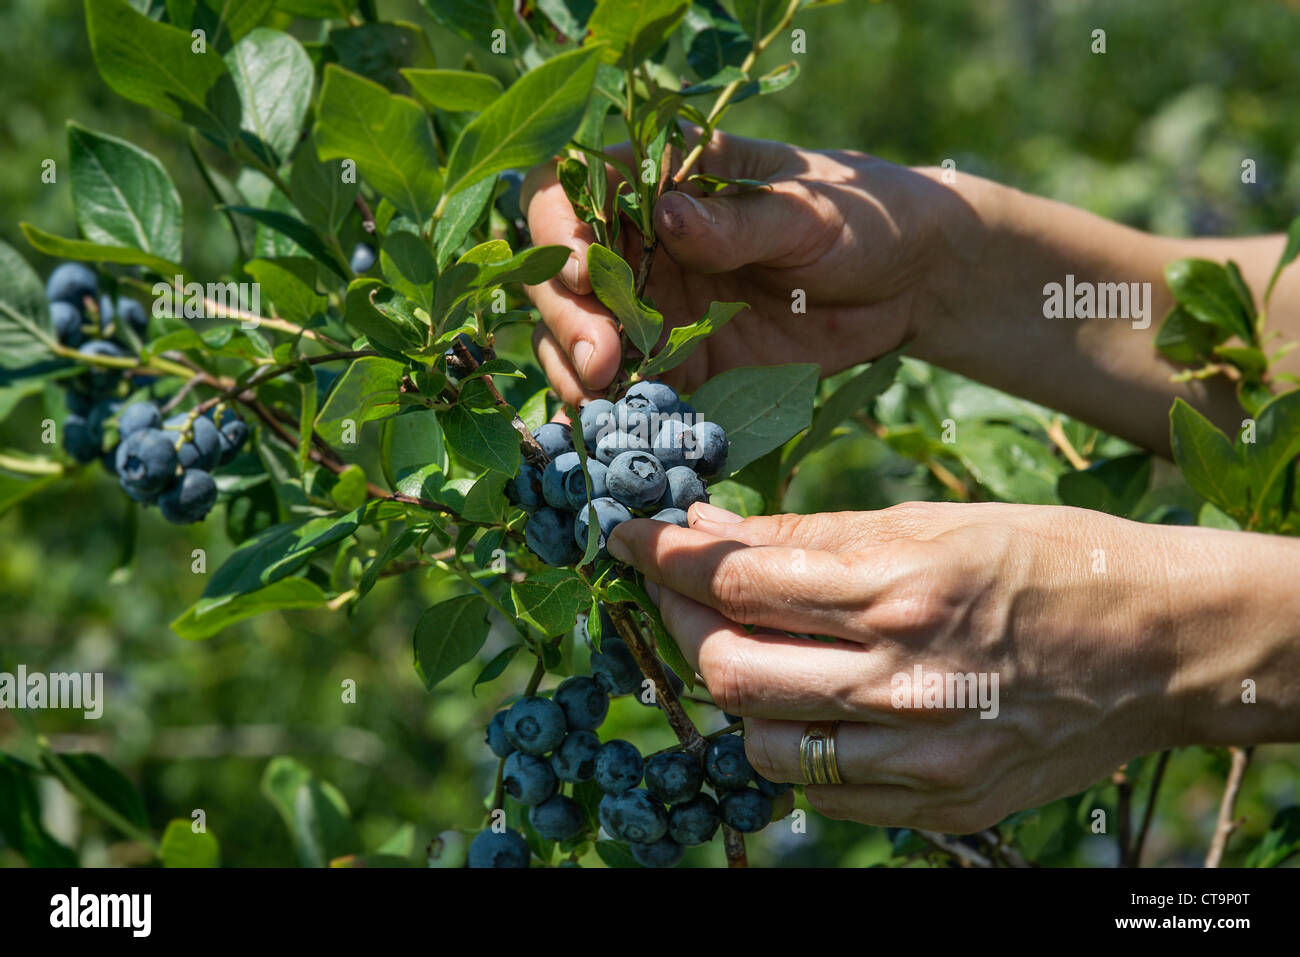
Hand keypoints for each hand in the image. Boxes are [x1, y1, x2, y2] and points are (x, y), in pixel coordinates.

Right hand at [522, 130, 967, 405]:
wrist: (912, 283)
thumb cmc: (865, 216)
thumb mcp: (808, 211)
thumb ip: (739, 222)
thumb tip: (668, 218)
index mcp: (662, 179)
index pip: (573, 187)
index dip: (559, 227)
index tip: (586, 271)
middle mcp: (642, 245)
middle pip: (560, 276)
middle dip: (566, 318)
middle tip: (601, 358)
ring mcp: (656, 310)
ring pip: (579, 340)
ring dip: (576, 373)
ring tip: (603, 401)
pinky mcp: (682, 368)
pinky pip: (632, 393)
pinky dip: (615, 416)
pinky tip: (613, 437)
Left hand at [607, 500, 1299, 831]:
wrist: (1161, 647)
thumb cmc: (1052, 562)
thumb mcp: (934, 524)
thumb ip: (813, 538)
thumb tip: (710, 530)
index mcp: (905, 590)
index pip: (739, 581)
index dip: (665, 556)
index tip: (630, 537)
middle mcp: (906, 682)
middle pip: (729, 670)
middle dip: (679, 622)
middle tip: (676, 591)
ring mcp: (924, 756)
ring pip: (761, 744)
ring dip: (730, 693)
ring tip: (743, 650)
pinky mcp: (942, 804)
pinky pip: (821, 791)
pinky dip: (792, 745)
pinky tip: (806, 703)